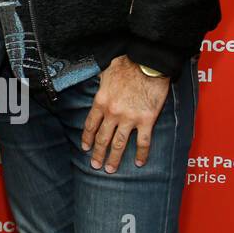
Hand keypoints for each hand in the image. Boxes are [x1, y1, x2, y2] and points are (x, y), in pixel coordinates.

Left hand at [81, 55, 170, 172]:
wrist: (147, 63)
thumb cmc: (127, 65)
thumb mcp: (105, 73)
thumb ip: (100, 85)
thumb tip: (98, 86)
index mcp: (101, 101)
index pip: (90, 124)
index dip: (87, 138)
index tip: (86, 148)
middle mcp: (112, 113)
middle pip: (102, 137)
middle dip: (98, 153)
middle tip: (95, 165)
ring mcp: (129, 118)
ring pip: (119, 143)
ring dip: (114, 158)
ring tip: (110, 169)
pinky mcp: (146, 120)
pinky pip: (144, 142)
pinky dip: (142, 154)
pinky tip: (140, 163)